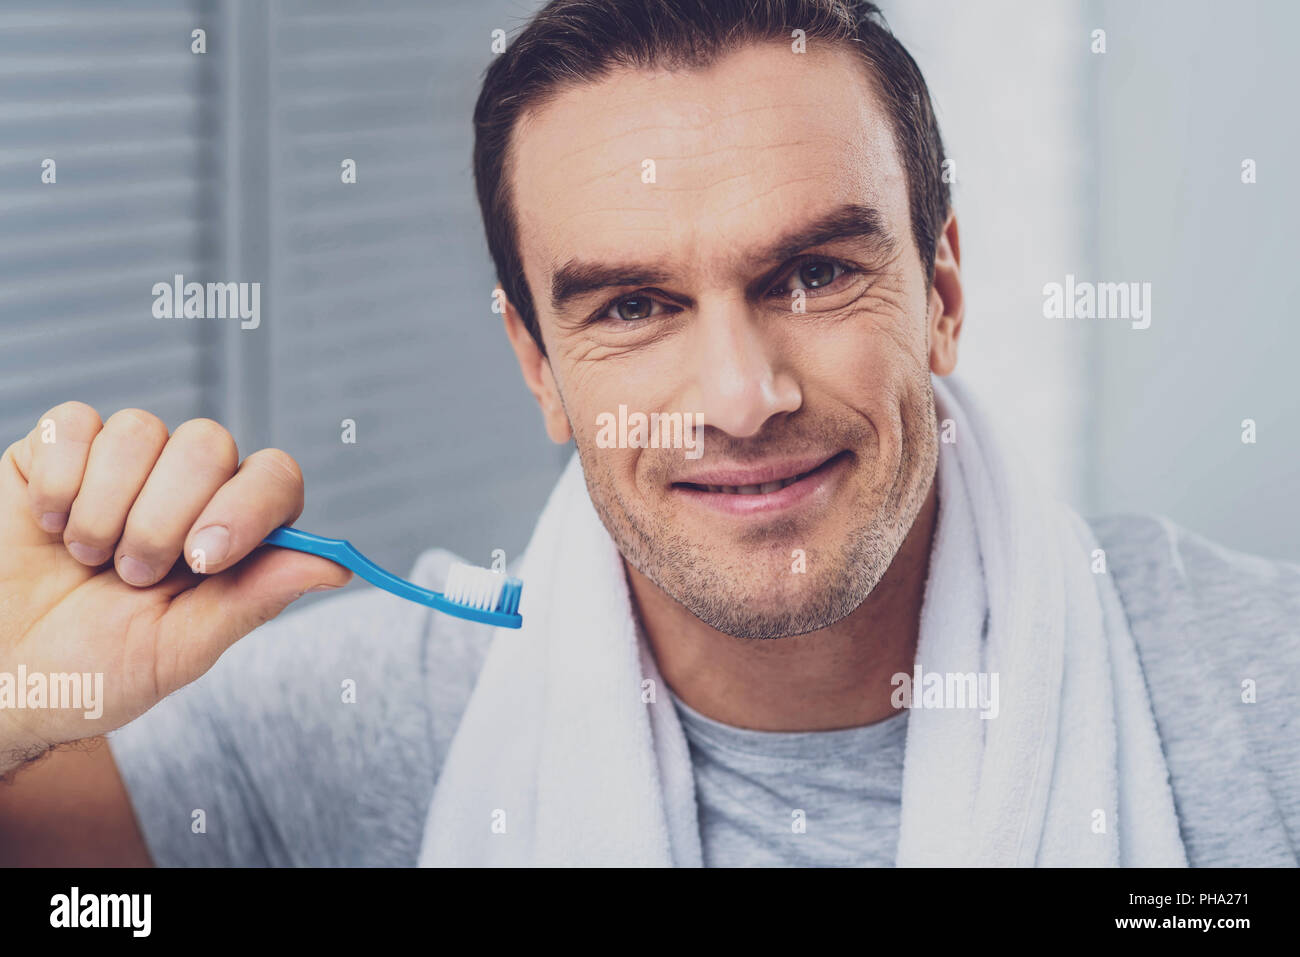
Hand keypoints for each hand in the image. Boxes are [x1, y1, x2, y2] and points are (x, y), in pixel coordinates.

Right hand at [0, 403, 350, 772]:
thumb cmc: (91, 672)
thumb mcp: (177, 650)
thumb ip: (252, 600)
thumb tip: (338, 567)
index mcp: (232, 533)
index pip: (274, 478)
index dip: (248, 506)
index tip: (203, 559)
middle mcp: (186, 489)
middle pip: (209, 443)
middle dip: (163, 518)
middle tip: (128, 576)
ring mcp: (124, 464)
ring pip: (142, 428)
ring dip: (107, 506)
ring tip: (87, 557)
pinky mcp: (59, 451)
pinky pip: (76, 422)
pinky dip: (58, 480)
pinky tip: (48, 525)